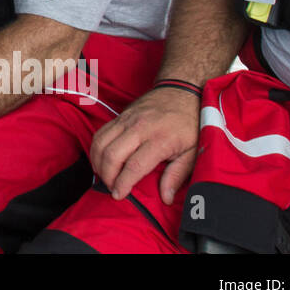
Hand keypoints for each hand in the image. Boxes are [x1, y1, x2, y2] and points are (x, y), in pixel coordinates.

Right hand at [89, 87, 200, 203]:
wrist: (181, 92)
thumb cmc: (189, 124)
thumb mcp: (193, 151)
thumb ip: (177, 175)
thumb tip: (165, 197)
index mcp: (160, 139)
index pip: (134, 166)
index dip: (123, 183)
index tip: (119, 195)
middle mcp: (139, 128)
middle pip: (112, 155)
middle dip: (107, 176)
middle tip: (112, 188)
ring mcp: (126, 120)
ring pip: (101, 143)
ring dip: (98, 163)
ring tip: (104, 176)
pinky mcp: (120, 116)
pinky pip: (100, 133)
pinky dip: (96, 149)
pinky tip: (100, 160)